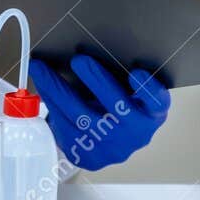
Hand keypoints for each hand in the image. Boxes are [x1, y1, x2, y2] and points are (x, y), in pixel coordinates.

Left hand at [29, 53, 170, 171]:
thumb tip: (95, 42)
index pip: (156, 101)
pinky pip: (66, 130)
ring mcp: (112, 148)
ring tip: (42, 69)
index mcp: (152, 113)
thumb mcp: (131, 89)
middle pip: (116, 107)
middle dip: (96, 81)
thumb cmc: (121, 101)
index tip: (136, 72)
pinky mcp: (89, 156)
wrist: (112, 137)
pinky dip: (52, 106)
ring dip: (58, 90)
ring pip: (81, 118)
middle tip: (79, 60)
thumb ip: (121, 73)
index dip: (148, 89)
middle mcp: (136, 133)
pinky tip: (42, 89)